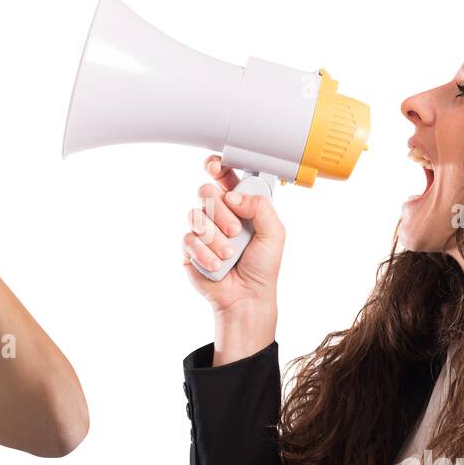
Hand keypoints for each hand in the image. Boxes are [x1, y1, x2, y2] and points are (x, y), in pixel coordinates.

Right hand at [182, 154, 283, 318]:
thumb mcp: (275, 233)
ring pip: (196, 215)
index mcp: (241, 205)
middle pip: (207, 192)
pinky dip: (205, 252)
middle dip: (221, 212)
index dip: (218, 167)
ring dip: (215, 236)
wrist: (247, 297)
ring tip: (230, 253)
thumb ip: (260, 206)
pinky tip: (217, 264)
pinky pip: (189, 239)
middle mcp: (220, 214)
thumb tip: (233, 197)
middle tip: (236, 231)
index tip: (215, 167)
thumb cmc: (263, 267)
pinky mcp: (190, 247)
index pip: (225, 177)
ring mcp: (204, 230)